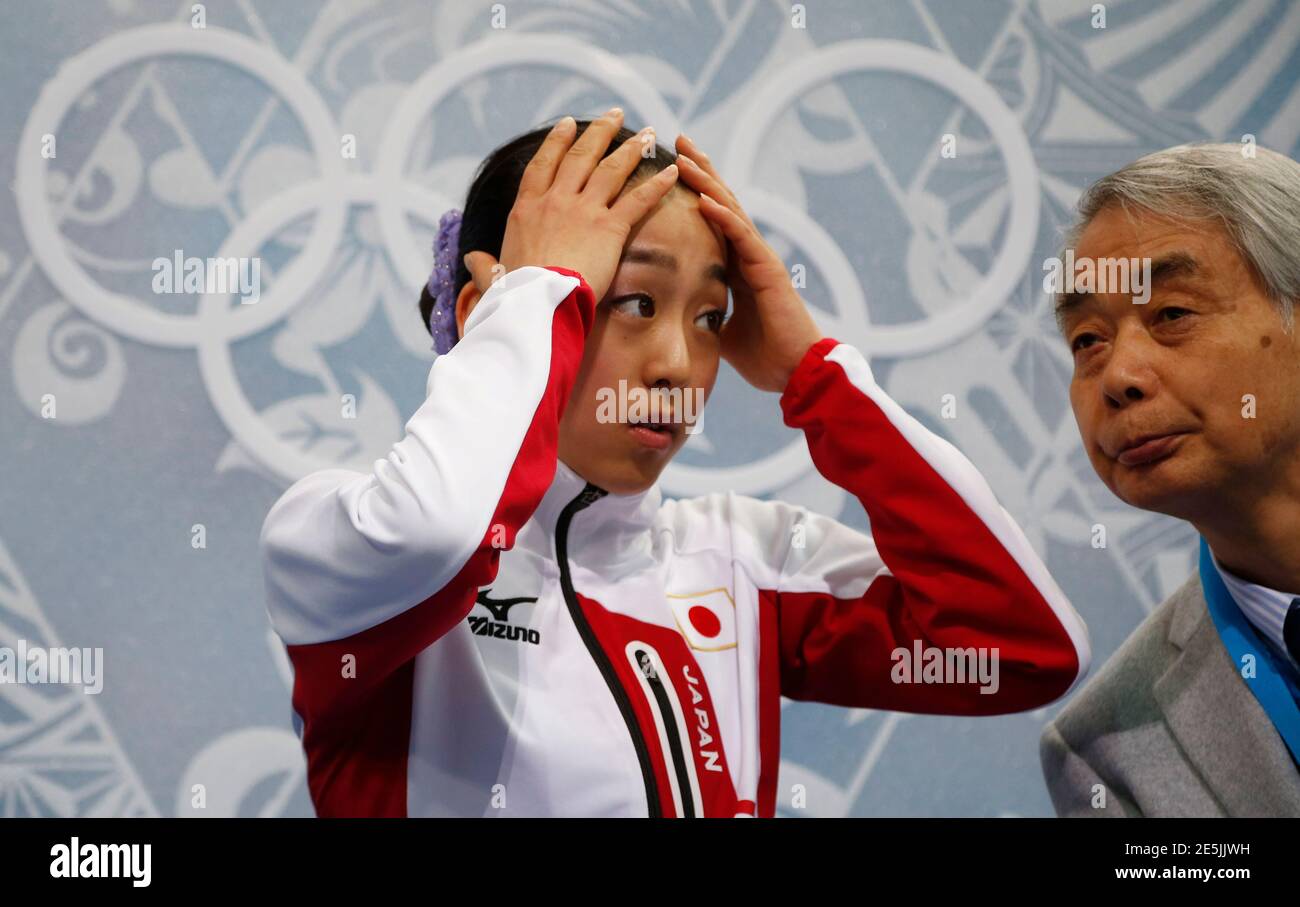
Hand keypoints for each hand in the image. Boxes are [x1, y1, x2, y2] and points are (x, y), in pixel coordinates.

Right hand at [463, 108, 678, 302]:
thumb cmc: (513, 295)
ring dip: (632, 149)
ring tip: (648, 133)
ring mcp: (583, 211)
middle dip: (600, 132)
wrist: (536, 304)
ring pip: (612, 170)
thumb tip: (472, 258)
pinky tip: (672, 172)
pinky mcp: (609, 228)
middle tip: (615, 115)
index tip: (568, 123)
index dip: (558, 142)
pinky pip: (638, 200)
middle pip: (581, 157)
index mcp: (526, 209)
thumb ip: (483, 264)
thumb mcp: (492, 276)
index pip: (543, 165)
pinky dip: (657, 184)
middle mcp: (555, 201)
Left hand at [674, 134, 821, 392]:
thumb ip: (702, 314)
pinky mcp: (767, 269)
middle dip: (700, 170)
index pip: (713, 219)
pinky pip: (741, 236)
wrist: (795, 373)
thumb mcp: (720, 332)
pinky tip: (702, 198)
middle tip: (677, 140)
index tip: (672, 166)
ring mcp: (759, 258)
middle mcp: (749, 254)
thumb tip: (674, 316)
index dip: (695, 190)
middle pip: (721, 202)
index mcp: (737, 265)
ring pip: (730, 210)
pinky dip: (722, 216)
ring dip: (706, 181)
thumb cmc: (764, 356)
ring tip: (684, 156)